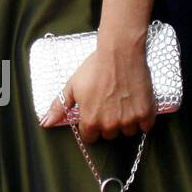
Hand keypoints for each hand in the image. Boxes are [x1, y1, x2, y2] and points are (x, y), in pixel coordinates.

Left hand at [40, 33, 156, 142]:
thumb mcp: (72, 86)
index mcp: (90, 121)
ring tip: (122, 102)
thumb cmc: (93, 68)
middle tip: (108, 104)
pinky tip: (135, 104)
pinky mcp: (146, 114)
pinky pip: (145, 127)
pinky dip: (142, 119)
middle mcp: (110, 125)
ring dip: (125, 121)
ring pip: (127, 131)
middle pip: (109, 135)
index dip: (91, 125)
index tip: (94, 113)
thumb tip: (45, 123)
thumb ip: (59, 108)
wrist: (119, 54)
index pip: (90, 137)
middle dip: (107, 123)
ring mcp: (129, 121)